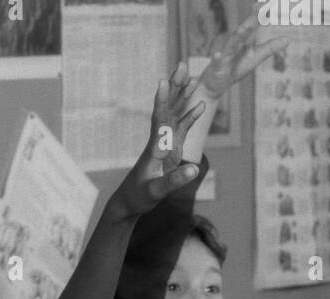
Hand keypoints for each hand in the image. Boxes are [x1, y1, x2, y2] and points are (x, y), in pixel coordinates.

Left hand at [110, 64, 205, 217]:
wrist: (129, 202)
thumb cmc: (139, 197)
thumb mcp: (156, 192)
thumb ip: (174, 181)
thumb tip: (194, 169)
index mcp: (154, 148)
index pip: (159, 120)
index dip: (161, 101)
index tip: (163, 81)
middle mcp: (159, 141)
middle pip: (168, 109)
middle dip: (175, 88)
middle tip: (182, 65)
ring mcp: (165, 144)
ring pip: (174, 115)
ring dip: (182, 97)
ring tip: (192, 78)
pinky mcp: (170, 151)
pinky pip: (182, 129)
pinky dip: (190, 116)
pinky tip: (200, 106)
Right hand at [197, 17, 286, 98]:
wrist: (217, 82)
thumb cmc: (236, 67)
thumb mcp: (255, 57)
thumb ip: (270, 48)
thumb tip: (288, 39)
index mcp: (245, 40)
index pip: (254, 25)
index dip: (261, 15)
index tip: (268, 4)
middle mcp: (235, 43)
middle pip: (243, 31)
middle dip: (250, 21)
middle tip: (259, 9)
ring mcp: (225, 54)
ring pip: (231, 44)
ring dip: (236, 37)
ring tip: (242, 30)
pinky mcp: (217, 66)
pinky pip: (217, 62)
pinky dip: (217, 58)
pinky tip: (217, 54)